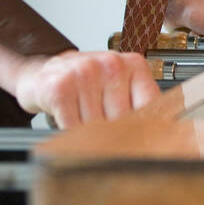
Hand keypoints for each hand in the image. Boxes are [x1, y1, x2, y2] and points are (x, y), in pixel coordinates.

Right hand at [16, 50, 160, 128]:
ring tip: (82, 116)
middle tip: (103, 127)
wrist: (43, 73)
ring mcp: (85, 73)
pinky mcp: (61, 87)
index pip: (150, 106)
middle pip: (123, 120)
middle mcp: (111, 64)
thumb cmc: (86, 84)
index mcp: (134, 65)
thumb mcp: (118, 87)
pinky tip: (68, 116)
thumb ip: (140, 106)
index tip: (139, 140)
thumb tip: (160, 139)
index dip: (143, 128)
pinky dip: (70, 130)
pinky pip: (73, 126)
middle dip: (113, 131)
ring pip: (97, 125)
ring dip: (88, 130)